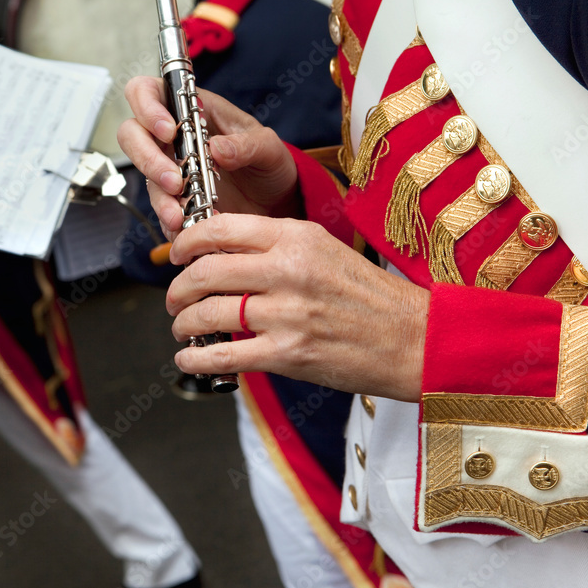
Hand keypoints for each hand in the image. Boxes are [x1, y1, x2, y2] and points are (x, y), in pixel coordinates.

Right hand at [117, 76, 300, 241]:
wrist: (276, 202)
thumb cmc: (268, 162)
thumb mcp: (268, 147)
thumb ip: (246, 144)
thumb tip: (218, 148)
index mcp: (190, 109)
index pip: (147, 92)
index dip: (147, 107)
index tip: (169, 132)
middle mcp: (172, 137)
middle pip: (132, 134)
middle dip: (147, 158)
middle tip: (175, 180)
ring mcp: (170, 169)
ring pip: (144, 176)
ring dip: (159, 196)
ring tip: (180, 214)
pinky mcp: (173, 200)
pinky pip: (160, 208)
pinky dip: (170, 219)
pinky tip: (187, 226)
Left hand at [165, 213, 428, 401]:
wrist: (413, 339)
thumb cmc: (372, 297)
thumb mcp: (326, 250)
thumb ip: (277, 246)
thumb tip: (222, 253)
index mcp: (297, 237)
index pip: (220, 229)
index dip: (186, 242)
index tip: (177, 253)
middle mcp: (288, 270)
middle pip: (205, 271)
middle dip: (178, 287)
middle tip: (174, 297)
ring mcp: (286, 313)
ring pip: (208, 312)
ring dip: (184, 322)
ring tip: (183, 327)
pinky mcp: (287, 354)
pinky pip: (223, 354)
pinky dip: (196, 357)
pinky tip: (189, 357)